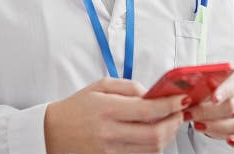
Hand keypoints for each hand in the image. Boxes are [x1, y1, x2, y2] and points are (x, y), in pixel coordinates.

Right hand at [44, 77, 190, 153]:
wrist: (51, 133)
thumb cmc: (76, 108)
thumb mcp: (99, 87)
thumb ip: (128, 87)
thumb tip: (152, 94)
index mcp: (106, 109)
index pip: (148, 109)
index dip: (170, 105)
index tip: (181, 99)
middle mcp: (109, 133)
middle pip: (155, 134)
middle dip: (174, 123)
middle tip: (180, 113)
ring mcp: (110, 151)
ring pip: (152, 149)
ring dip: (167, 135)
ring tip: (170, 123)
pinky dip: (153, 146)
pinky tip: (155, 135)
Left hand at [183, 70, 233, 149]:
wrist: (225, 107)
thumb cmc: (211, 95)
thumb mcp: (204, 88)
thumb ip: (197, 88)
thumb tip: (184, 95)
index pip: (232, 84)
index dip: (223, 92)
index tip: (213, 99)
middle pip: (232, 106)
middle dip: (207, 112)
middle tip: (189, 114)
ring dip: (217, 127)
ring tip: (198, 126)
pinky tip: (229, 141)